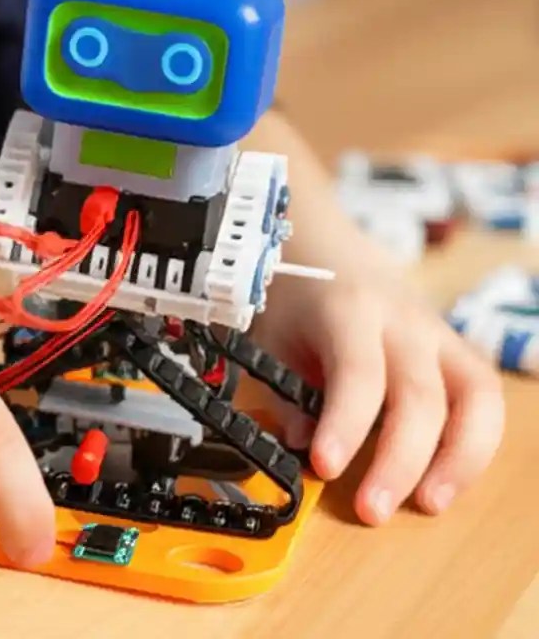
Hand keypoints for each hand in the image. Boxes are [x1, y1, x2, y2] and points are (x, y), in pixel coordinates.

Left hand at [256, 274, 505, 524]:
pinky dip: (474, 444)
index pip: (359, 373)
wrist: (323, 244)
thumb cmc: (295, 296)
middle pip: (421, 395)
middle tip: (373, 510)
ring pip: (476, 397)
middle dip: (401, 460)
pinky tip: (447, 480)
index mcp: (350, 311)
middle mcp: (405, 321)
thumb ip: (286, 394)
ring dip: (459, 458)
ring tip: (430, 503)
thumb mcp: (272, 339)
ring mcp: (440, 335)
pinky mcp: (458, 352)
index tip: (325, 468)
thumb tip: (301, 447)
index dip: (345, 425)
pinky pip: (483, 400)